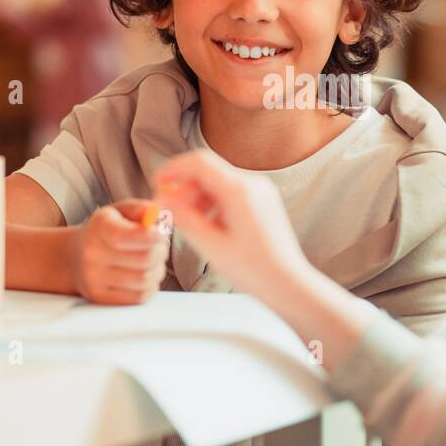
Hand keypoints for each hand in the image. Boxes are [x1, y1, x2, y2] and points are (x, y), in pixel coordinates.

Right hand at [69, 199, 168, 304]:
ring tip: (153, 262)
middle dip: (161, 252)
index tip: (161, 233)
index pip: (132, 235)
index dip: (155, 236)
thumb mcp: (119, 212)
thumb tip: (154, 213)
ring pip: (145, 279)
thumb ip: (140, 209)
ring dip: (158, 270)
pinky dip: (150, 286)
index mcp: (99, 227)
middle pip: (145, 258)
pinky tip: (144, 276)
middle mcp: (92, 253)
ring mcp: (93, 278)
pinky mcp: (100, 297)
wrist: (73, 257)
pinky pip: (139, 296)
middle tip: (160, 247)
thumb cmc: (105, 231)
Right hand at [153, 149, 313, 300]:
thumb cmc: (253, 269)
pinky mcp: (263, 201)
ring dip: (198, 197)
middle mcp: (253, 184)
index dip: (174, 169)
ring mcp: (261, 191)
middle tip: (170, 212)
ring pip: (219, 182)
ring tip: (188, 224)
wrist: (288, 284)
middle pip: (208, 172)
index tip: (157, 183)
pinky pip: (232, 193)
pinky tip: (208, 226)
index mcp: (240, 190)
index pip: (199, 162)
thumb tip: (162, 200)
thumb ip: (184, 219)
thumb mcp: (211, 246)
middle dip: (185, 189)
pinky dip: (214, 203)